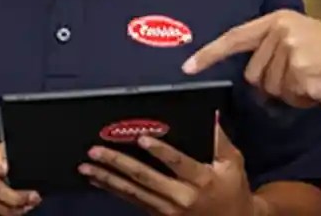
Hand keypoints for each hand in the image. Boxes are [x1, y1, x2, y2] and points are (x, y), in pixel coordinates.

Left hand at [81, 124, 254, 215]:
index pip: (178, 163)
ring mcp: (168, 210)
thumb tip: (211, 114)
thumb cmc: (233, 189)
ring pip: (133, 193)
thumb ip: (220, 139)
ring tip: (87, 167)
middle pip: (146, 179)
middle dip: (119, 164)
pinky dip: (113, 190)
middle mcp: (182, 197)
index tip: (141, 139)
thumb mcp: (233, 162)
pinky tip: (98, 181)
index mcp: (202, 180)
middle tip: (96, 151)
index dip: (160, 151)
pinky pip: (132, 201)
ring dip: (108, 179)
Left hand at [181, 9, 320, 108]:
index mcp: (279, 20)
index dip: (208, 55)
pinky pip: (287, 98)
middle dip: (273, 84)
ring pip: (269, 90)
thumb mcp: (305, 40)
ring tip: (315, 79)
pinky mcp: (298, 73)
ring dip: (290, 93)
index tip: (187, 66)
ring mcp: (288, 52)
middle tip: (305, 75)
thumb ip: (276, 49)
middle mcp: (280, 33)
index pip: (234, 38)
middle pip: (252, 75)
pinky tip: (320, 87)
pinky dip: (302, 100)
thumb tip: (253, 75)